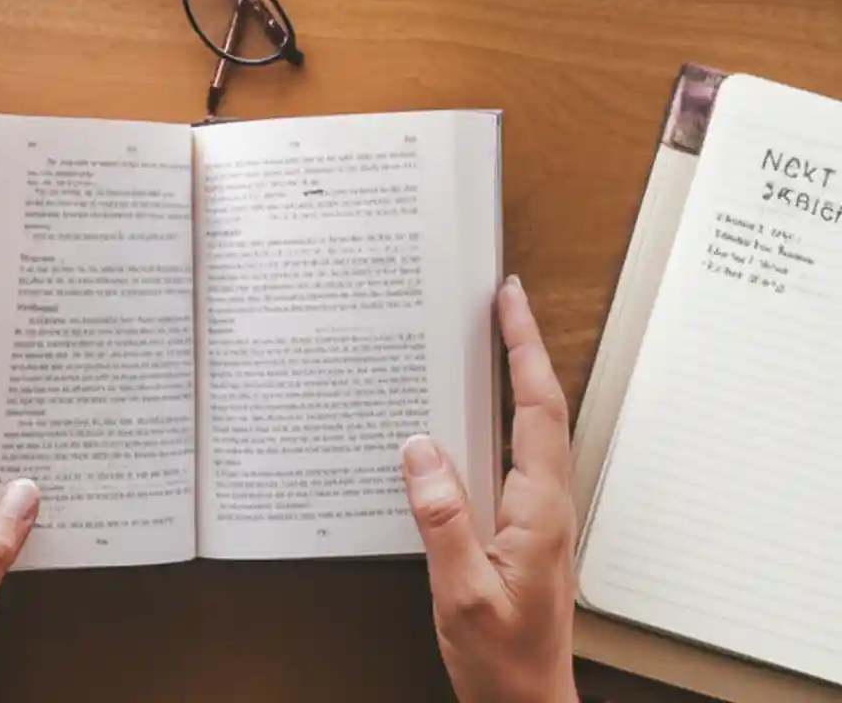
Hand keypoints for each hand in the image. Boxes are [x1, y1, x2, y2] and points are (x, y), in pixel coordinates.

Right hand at [401, 276, 577, 702]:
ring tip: (484, 343)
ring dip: (513, 380)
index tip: (507, 303)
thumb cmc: (502, 659)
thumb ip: (442, 519)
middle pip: (541, 407)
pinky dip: (497, 421)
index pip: (537, 409)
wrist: (526, 702)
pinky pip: (511, 458)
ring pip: (530, 429)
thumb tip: (419, 449)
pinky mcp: (524, 528)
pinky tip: (466, 420)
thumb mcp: (461, 593)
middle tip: (496, 303)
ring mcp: (538, 515)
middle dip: (522, 348)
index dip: (524, 350)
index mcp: (538, 510)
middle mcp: (546, 503)